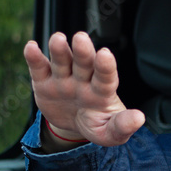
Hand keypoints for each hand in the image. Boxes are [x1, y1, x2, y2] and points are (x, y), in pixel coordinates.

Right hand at [24, 31, 144, 147]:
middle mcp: (83, 79)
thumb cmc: (96, 125)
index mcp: (102, 91)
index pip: (105, 77)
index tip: (105, 54)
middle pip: (84, 63)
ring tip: (57, 39)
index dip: (105, 66)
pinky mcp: (43, 82)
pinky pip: (39, 68)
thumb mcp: (110, 133)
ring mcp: (63, 79)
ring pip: (62, 61)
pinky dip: (34, 58)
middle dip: (82, 51)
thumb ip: (122, 126)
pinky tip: (31, 47)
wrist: (73, 126)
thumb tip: (139, 118)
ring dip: (59, 50)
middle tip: (81, 37)